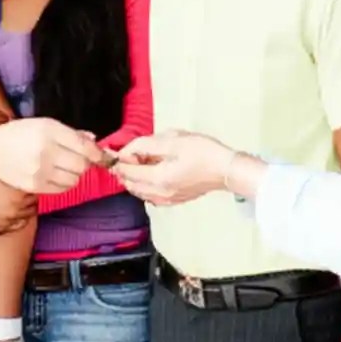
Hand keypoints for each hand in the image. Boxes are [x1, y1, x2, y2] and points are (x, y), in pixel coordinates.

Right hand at [0, 117, 103, 192]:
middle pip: (81, 165)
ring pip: (74, 179)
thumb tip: (94, 140)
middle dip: (85, 163)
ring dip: (75, 174)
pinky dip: (65, 183)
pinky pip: (62, 189)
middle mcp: (45, 151)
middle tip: (77, 159)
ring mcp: (39, 171)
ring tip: (64, 166)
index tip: (105, 157)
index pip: (83, 146)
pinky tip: (56, 175)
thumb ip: (70, 133)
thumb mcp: (43, 124)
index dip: (98, 153)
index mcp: (48, 130)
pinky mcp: (35, 186)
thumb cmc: (18, 134)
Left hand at [111, 130, 237, 205]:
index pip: (127, 172)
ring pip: (138, 192)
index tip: (113, 150)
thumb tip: (126, 151)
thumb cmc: (203, 152)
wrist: (226, 169)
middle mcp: (159, 194)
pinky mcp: (173, 200)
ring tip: (140, 161)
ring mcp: (166, 200)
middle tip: (128, 153)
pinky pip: (149, 195)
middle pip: (130, 185)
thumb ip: (145, 145)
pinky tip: (151, 173)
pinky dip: (143, 185)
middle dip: (124, 170)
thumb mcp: (172, 140)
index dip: (117, 161)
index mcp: (157, 179)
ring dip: (133, 178)